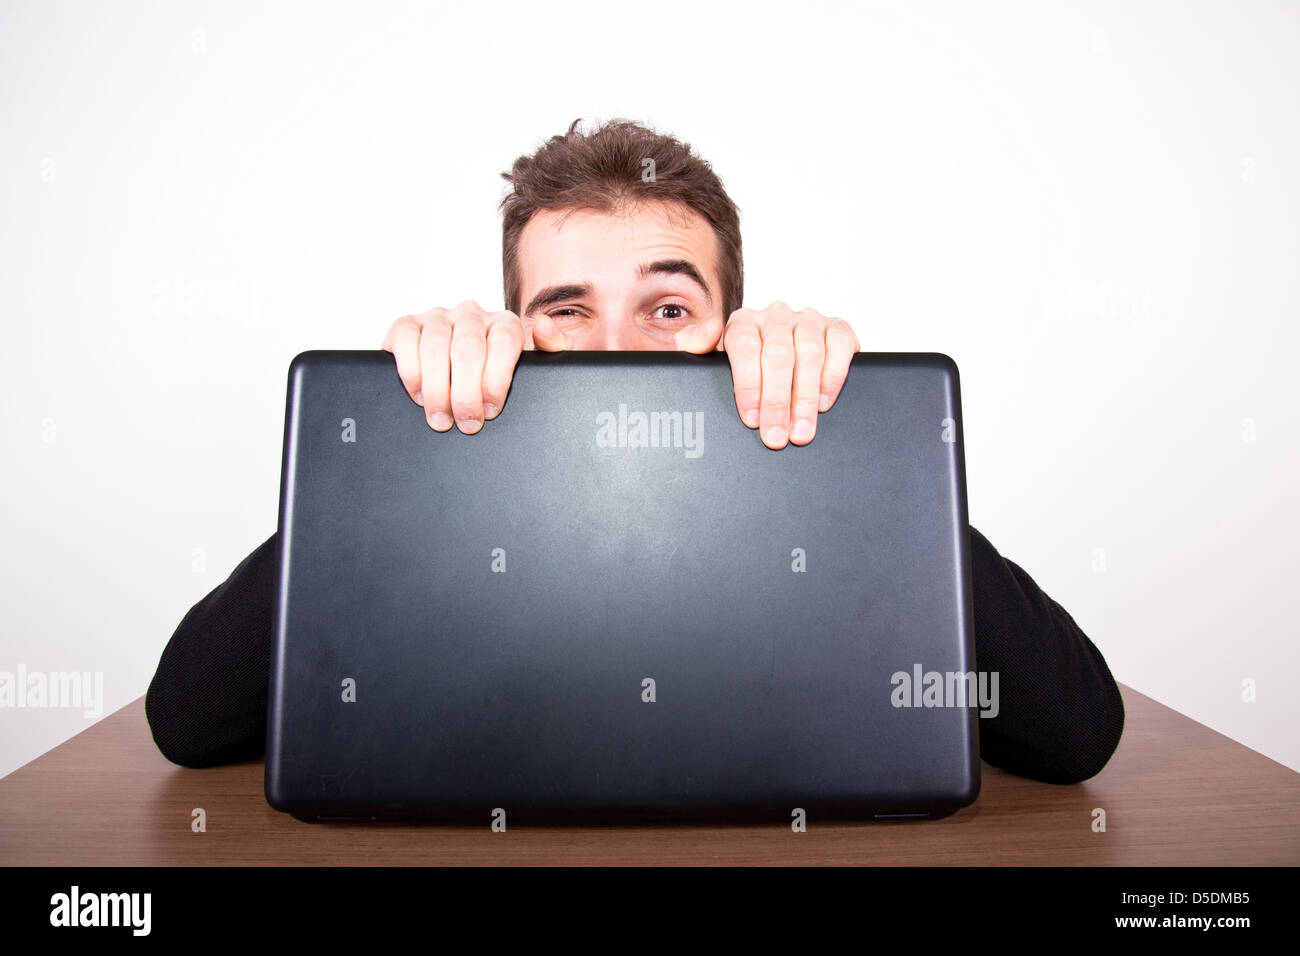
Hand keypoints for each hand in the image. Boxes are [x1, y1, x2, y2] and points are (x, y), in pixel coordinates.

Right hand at [380, 301, 569, 432]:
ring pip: (436, 345)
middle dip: (466, 392)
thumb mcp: (531, 371)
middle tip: (467, 423)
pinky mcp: (406, 326)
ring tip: (441, 418)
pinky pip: (406, 340)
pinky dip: (411, 370)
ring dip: (437, 388)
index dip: (497, 378)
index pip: (504, 340)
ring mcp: (438, 318)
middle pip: (468, 347)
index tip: (491, 410)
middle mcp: (471, 315)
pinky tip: (418, 394)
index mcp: (504, 323)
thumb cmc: (495, 380)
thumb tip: (544, 326)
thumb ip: (552, 349)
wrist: (454, 381)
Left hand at [680, 301, 858, 448]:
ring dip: (805, 397)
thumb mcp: (716, 362)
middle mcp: (776, 316)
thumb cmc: (748, 369)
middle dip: (777, 401)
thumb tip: (705, 334)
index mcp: (744, 321)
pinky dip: (832, 376)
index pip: (745, 347)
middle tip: (776, 436)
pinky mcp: (837, 328)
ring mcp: (808, 320)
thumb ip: (697, 346)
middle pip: (778, 355)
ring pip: (809, 353)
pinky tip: (824, 403)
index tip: (751, 418)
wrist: (784, 364)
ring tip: (800, 431)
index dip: (748, 385)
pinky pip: (839, 346)